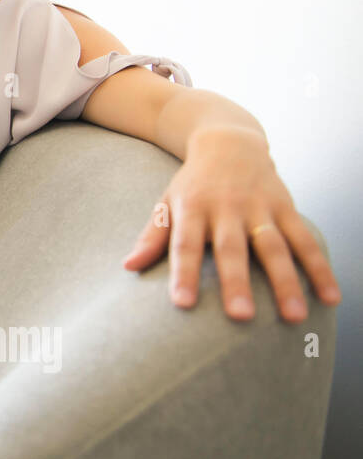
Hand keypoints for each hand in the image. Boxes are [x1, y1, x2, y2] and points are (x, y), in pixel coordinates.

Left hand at [122, 126, 341, 321]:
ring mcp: (260, 207)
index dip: (183, 273)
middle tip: (240, 317)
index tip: (182, 304)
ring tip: (293, 317)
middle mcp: (226, 208)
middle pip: (231, 248)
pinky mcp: (286, 207)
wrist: (229, 141)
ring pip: (275, 247)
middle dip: (236, 282)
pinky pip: (305, 240)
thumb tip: (128, 266)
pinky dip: (319, 268)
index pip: (185, 244)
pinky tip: (330, 297)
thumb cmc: (193, 184)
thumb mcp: (168, 203)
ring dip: (286, 282)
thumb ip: (153, 236)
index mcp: (192, 208)